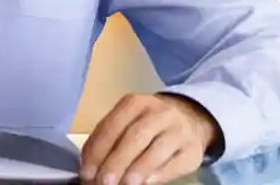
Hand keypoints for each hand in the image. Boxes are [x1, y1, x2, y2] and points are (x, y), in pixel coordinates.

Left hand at [80, 93, 220, 184]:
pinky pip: (174, 164)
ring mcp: (179, 130)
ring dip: (137, 169)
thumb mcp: (127, 122)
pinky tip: (145, 183)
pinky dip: (158, 175)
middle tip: (103, 182)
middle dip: (116, 161)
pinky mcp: (192, 150)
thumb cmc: (149, 124)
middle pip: (134, 137)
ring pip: (156, 150)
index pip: (113, 125)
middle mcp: (159, 112)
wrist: (191, 119)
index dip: (98, 150)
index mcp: (136, 103)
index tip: (87, 171)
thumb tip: (89, 167)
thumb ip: (108, 139)